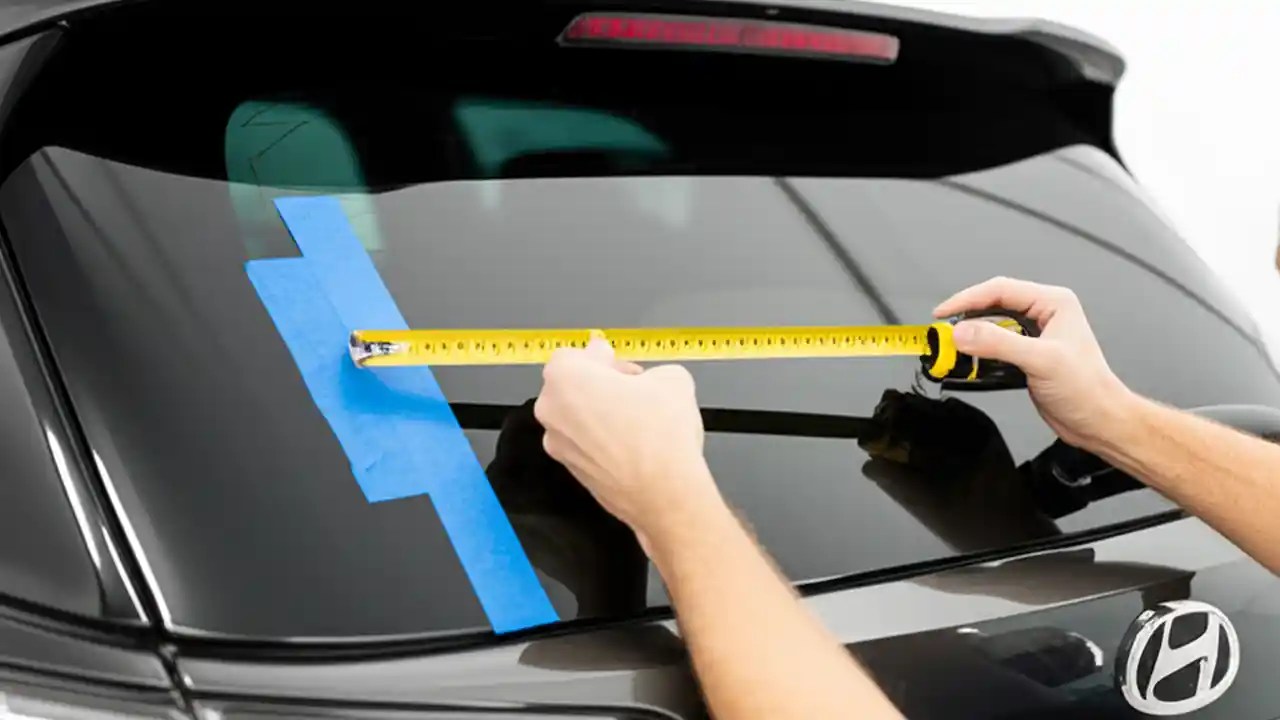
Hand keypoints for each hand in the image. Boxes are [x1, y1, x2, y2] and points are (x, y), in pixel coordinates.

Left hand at [534, 338, 719, 550]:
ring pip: (576, 415)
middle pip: (570, 384)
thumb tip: (648, 379)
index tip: (616, 359)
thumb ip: (649, 369)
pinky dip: (601, 437)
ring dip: (601, 409)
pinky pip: (583, 441)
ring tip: (638, 415)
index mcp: (565, 377)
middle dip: (599, 381)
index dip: (600, 355)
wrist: (663, 492)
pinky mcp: (571, 469)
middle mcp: (551, 410)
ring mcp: (558, 443)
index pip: (574, 354)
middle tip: (632, 385)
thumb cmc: (660, 435)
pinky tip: (632, 441)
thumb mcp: (671, 377)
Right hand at [934, 276, 1134, 450]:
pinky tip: (968, 361)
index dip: (967, 299)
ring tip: (951, 348)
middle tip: (943, 333)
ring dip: (970, 336)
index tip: (942, 313)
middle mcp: (1044, 314)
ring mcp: (1034, 335)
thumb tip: (962, 332)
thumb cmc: (1088, 389)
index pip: (1000, 290)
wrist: (1099, 421)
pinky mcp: (1026, 355)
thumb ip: (998, 343)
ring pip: (991, 325)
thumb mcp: (1041, 361)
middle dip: (965, 317)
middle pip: (992, 304)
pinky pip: (994, 345)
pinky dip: (977, 352)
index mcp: (1053, 303)